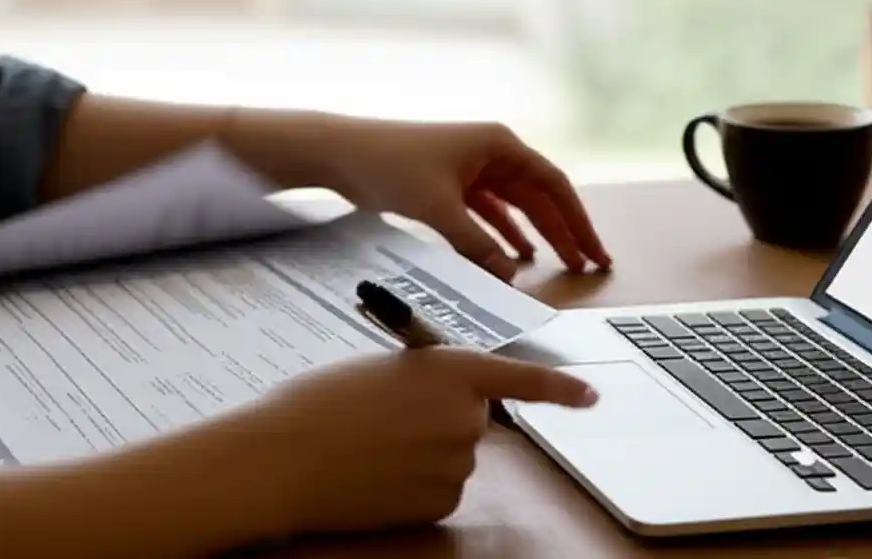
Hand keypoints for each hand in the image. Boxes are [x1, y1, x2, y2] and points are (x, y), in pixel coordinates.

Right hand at [0, 349, 597, 558]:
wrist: (280, 460)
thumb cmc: (317, 403)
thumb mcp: (379, 368)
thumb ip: (425, 376)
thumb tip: (445, 394)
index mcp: (450, 370)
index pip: (521, 379)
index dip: (560, 388)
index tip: (591, 396)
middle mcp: (464, 418)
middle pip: (473, 420)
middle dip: (442, 419)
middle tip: (386, 419)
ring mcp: (454, 464)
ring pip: (453, 457)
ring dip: (422, 453)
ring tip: (367, 447)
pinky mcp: (437, 504)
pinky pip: (437, 490)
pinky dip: (412, 485)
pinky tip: (373, 478)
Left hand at [333, 120, 611, 279]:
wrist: (340, 153)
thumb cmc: (390, 165)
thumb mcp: (439, 209)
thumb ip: (477, 245)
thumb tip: (510, 276)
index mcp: (499, 145)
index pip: (554, 185)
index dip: (578, 221)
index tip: (594, 250)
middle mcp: (492, 152)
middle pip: (540, 197)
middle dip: (564, 232)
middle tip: (588, 266)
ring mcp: (472, 168)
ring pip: (516, 207)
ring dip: (536, 235)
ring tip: (560, 265)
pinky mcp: (452, 184)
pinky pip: (489, 213)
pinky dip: (503, 234)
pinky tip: (515, 257)